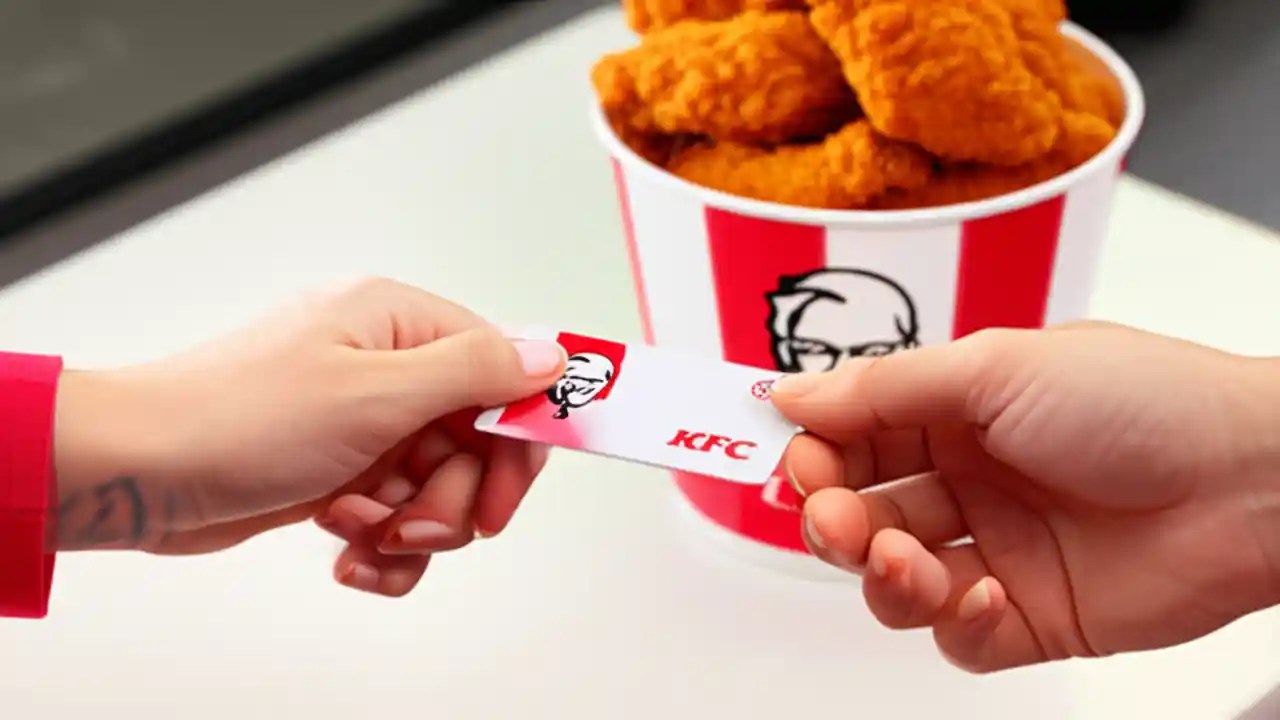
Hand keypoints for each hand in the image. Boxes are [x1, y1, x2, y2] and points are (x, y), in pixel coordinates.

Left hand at [52, 278, 566, 596]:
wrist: (136, 471)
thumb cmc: (235, 416)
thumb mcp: (374, 392)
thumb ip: (475, 372)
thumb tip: (551, 355)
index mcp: (399, 324)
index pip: (503, 374)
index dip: (517, 438)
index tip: (509, 492)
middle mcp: (388, 368)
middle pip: (478, 443)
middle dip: (454, 498)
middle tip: (416, 523)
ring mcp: (365, 423)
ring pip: (441, 488)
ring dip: (412, 526)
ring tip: (358, 528)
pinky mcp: (343, 472)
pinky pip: (399, 515)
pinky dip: (381, 544)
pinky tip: (345, 548)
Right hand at [770, 322, 1279, 672]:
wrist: (1255, 481)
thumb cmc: (1146, 402)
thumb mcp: (995, 369)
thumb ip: (884, 389)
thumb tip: (790, 393)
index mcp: (955, 411)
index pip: (851, 436)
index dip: (812, 451)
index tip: (791, 459)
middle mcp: (969, 480)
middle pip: (860, 512)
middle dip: (833, 518)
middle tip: (834, 516)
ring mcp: (997, 550)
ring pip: (893, 580)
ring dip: (883, 574)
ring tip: (908, 562)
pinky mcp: (1031, 615)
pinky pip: (957, 635)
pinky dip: (955, 621)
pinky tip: (988, 592)